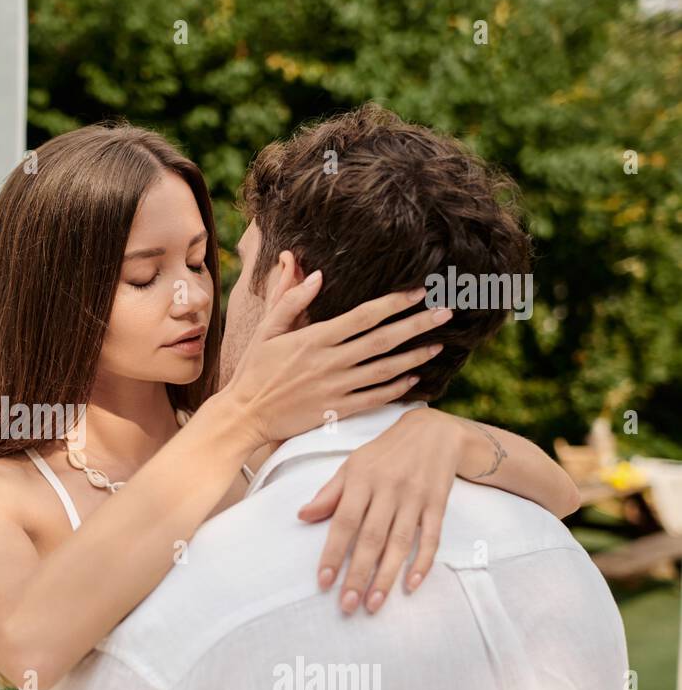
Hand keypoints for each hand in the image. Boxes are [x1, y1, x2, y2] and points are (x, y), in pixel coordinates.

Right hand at [223, 256, 451, 446]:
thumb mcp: (266, 329)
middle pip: (383, 340)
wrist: (244, 415)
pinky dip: (396, 389)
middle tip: (446, 313)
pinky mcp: (336, 410)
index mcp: (314, 338)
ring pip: (385, 370)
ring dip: (414, 357)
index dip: (395, 302)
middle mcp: (329, 362)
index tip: (419, 291)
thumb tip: (316, 274)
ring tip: (437, 344)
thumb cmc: (254, 369)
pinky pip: (374, 398)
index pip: (363, 316)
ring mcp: (335, 388)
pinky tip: (414, 379)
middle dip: (417, 324)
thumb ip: (290, 300)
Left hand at [298, 406, 462, 613]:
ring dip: (386, 576)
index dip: (333, 553)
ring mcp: (416, 497)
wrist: (434, 431)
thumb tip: (302, 515)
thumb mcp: (352, 465)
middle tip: (347, 605)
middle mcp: (389, 488)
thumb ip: (329, 493)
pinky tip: (411, 584)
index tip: (323, 582)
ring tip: (373, 604)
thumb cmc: (384, 453)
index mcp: (362, 478)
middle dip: (358, 574)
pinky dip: (423, 562)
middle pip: (371, 538)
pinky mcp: (438, 504)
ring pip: (400, 542)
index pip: (344, 522)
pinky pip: (432, 537)